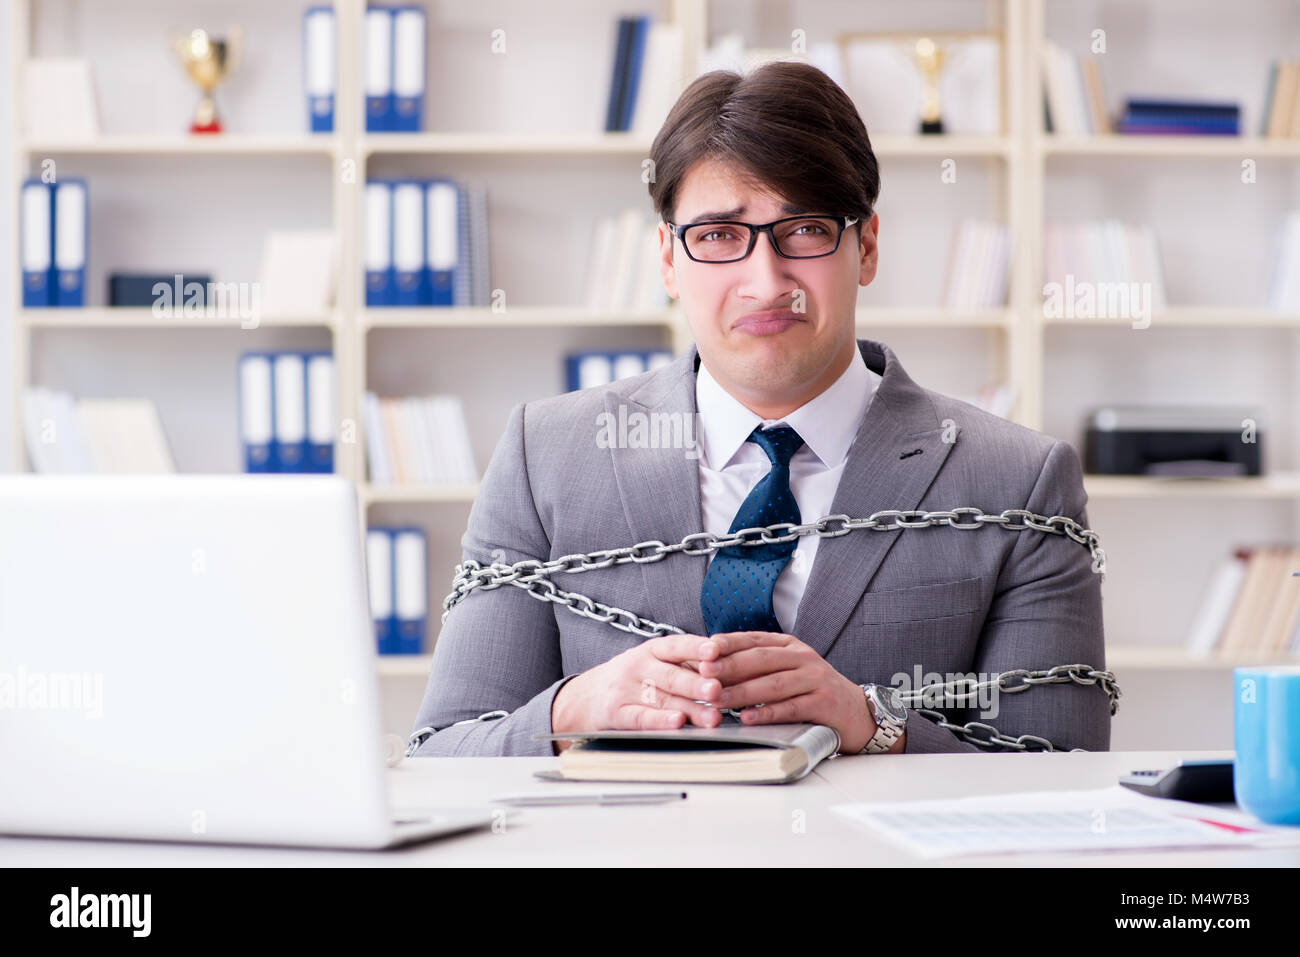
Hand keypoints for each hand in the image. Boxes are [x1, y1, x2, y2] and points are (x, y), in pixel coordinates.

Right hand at [549, 635, 727, 752]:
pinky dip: (660, 721)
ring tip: (713, 717)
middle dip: (696, 683)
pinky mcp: (616, 712)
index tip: (715, 651)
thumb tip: (729, 671)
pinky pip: (640, 717)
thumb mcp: (655, 662)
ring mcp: (625, 689)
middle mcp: (639, 665)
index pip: (677, 645)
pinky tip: (677, 723)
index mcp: (653, 649)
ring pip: (662, 699)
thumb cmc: (633, 678)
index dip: (696, 648)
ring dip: (689, 709)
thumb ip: (686, 665)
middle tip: (718, 690)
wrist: (586, 696)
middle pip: (672, 675)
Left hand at [690, 631, 898, 753]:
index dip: (728, 643)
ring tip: (718, 699)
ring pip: (773, 684)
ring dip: (742, 692)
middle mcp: (803, 658)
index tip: (704, 649)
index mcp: (789, 646)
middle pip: (761, 659)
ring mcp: (815, 679)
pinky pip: (791, 707)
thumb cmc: (813, 692)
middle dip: (729, 666)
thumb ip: (758, 666)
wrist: (857, 712)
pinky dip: (767, 713)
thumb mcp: (787, 670)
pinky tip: (749, 718)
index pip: (754, 640)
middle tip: (704, 673)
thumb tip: (714, 667)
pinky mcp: (824, 703)